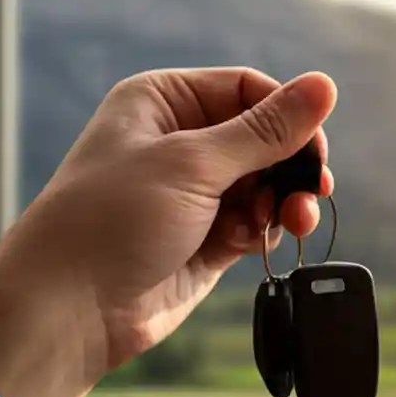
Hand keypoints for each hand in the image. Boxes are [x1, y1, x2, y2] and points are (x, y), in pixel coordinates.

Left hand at [0, 67, 335, 396]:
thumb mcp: (192, 164)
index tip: (315, 150)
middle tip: (311, 191)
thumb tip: (323, 87)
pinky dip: (264, 232)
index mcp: (165, 103)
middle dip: (291, 167)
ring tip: (291, 221)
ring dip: (285, 203)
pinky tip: (249, 244)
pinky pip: (258, 224)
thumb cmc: (110, 222)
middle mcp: (181, 142)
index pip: (248, 91)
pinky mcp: (208, 239)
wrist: (72, 310)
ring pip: (268, 186)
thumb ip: (265, 131)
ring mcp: (195, 194)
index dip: (288, 116)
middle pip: (266, 140)